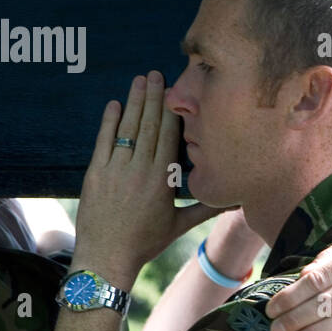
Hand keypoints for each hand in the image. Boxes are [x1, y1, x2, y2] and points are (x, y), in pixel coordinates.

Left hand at [73, 72, 223, 285]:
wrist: (107, 257)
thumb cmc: (146, 242)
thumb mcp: (180, 225)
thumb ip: (207, 208)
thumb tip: (236, 200)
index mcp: (162, 179)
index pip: (169, 136)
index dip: (172, 111)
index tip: (176, 90)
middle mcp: (140, 169)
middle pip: (150, 125)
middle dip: (154, 97)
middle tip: (157, 73)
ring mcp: (116, 169)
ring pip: (128, 128)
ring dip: (134, 102)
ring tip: (140, 80)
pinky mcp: (95, 173)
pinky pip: (104, 140)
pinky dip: (109, 121)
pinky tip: (115, 104)